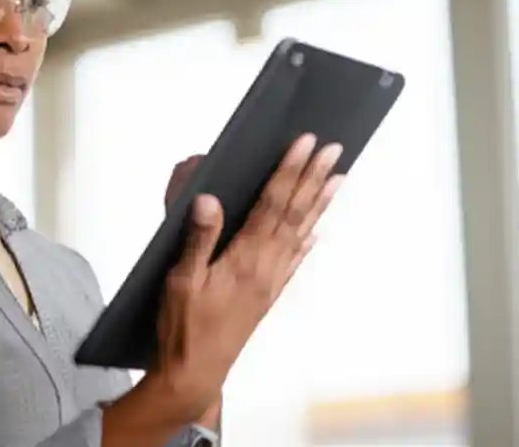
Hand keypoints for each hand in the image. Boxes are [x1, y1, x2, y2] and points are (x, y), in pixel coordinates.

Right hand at [149, 134, 342, 422]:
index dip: (289, 171)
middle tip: (332, 149)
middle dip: (312, 178)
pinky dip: (306, 241)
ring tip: (337, 179)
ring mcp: (269, 282)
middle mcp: (265, 267)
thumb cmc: (183, 329)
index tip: (304, 144)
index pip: (272, 204)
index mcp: (245, 259)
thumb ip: (197, 238)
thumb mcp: (181, 281)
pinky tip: (314, 231)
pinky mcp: (266, 296)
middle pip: (293, 213)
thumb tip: (208, 198)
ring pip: (299, 233)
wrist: (195, 373)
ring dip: (318, 203)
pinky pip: (292, 261)